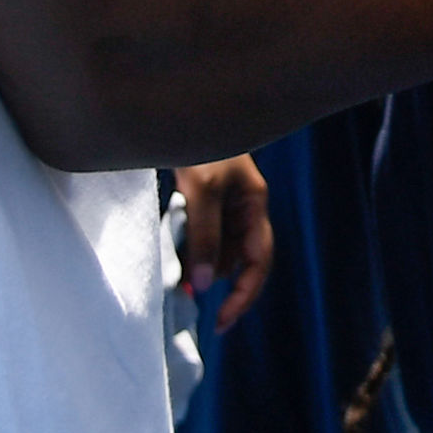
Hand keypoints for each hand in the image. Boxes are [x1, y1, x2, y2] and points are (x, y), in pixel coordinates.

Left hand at [174, 154, 274, 330]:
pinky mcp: (203, 201)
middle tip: (188, 300)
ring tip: (174, 276)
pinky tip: (174, 255)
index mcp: (254, 205)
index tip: (221, 321)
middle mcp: (244, 209)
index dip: (244, 294)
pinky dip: (189, 250)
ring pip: (217, 249)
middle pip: (238, 259)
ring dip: (199, 266)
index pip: (259, 261)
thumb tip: (205, 284)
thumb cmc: (199, 144)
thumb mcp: (202, 192)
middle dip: (216, 281)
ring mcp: (224, 205)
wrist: (177, 111)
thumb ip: (206, 238)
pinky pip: (201, 236)